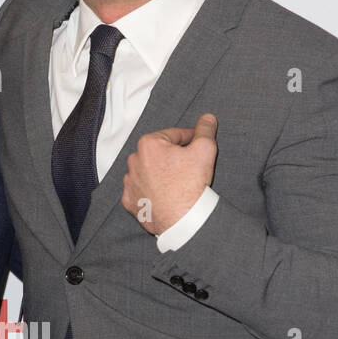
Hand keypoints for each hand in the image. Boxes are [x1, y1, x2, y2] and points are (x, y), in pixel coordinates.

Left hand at [122, 113, 217, 234]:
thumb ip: (205, 130)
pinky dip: (150, 191)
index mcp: (148, 144)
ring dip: (160, 173)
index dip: (189, 138)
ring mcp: (129, 183)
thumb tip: (207, 118)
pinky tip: (164, 195)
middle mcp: (133, 161)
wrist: (182, 220)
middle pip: (159, 153)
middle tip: (189, 166)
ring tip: (177, 182)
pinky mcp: (129, 201)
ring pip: (148, 171)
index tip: (197, 144)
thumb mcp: (205, 149)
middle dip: (173, 156)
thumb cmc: (192, 184)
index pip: (173, 135)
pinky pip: (141, 190)